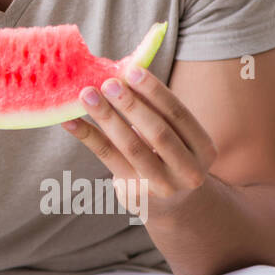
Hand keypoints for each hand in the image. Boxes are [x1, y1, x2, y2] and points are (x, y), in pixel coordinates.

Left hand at [59, 63, 217, 218]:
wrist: (172, 204)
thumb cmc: (168, 153)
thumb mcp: (175, 135)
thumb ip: (156, 110)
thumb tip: (123, 70)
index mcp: (203, 148)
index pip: (179, 115)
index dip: (156, 92)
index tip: (132, 70)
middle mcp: (188, 170)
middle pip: (157, 133)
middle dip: (131, 105)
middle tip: (108, 83)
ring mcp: (161, 185)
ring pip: (131, 147)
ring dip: (107, 118)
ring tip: (86, 95)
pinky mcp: (134, 192)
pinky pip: (108, 158)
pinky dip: (87, 136)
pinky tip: (70, 121)